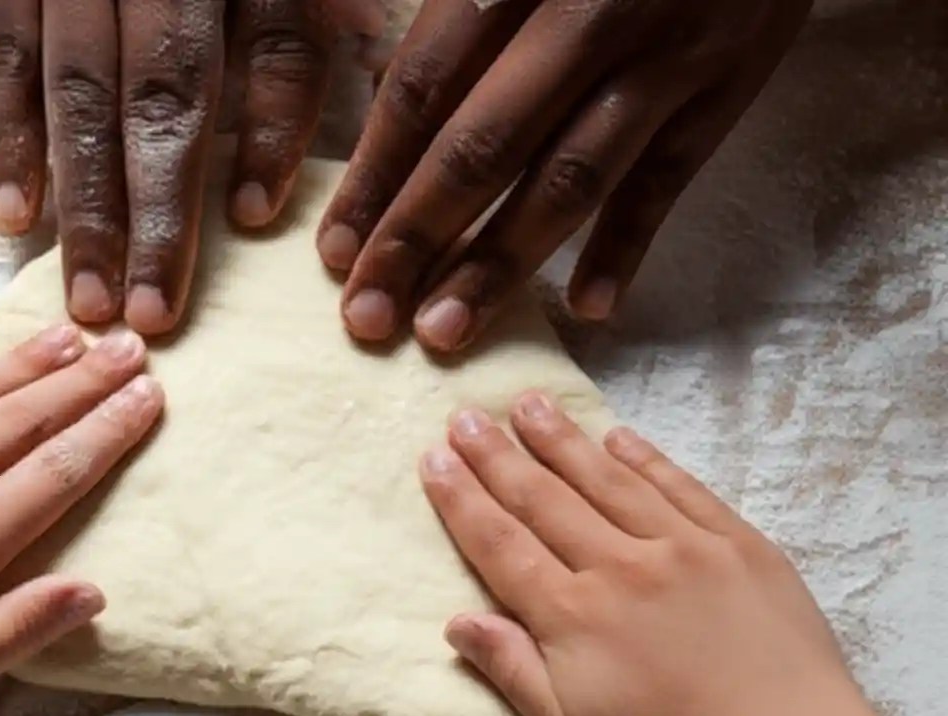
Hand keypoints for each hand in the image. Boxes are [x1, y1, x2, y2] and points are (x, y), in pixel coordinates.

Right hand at [0, 0, 383, 334]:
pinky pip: (6, 58)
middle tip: (148, 312)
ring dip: (82, 201)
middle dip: (156, 209)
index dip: (270, 129)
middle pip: (166, 88)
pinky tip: (14, 219)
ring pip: (80, 92)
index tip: (254, 218)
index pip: (275, 40)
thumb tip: (376, 66)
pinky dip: (10, 140)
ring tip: (84, 294)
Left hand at [322, 0, 812, 351]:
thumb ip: (455, 7)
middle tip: (369, 318)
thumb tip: (382, 92)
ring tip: (444, 332)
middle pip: (484, 147)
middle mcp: (587, 15)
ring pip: (570, 179)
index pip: (424, 87)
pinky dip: (627, 247)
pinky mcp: (729, 84)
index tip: (336, 252)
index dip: (375, 175)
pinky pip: (669, 179)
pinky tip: (587, 309)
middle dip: (417, 240)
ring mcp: (666, 55)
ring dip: (501, 264)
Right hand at [420, 394, 874, 715]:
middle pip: (544, 500)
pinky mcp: (740, 544)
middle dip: (498, 456)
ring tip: (527, 403)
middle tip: (466, 415)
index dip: (462, 499)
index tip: (434, 458)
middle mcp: (621, 569)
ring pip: (607, 481)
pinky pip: (682, 488)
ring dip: (562, 439)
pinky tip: (618, 435)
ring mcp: (683, 549)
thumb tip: (458, 622)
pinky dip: (646, 459)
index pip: (501, 544)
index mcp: (575, 618)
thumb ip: (516, 671)